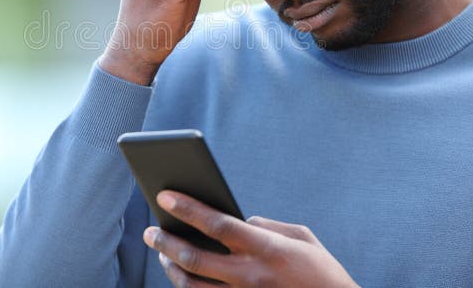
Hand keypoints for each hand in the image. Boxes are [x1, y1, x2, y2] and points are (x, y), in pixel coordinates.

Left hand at [143, 191, 358, 287]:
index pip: (217, 224)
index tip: (164, 195)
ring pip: (193, 287)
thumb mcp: (301, 237)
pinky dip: (188, 287)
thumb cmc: (322, 271)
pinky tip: (181, 275)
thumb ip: (266, 225)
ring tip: (162, 251)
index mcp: (266, 248)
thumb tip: (237, 221)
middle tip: (150, 230)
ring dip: (171, 267)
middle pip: (195, 259)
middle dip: (166, 241)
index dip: (188, 208)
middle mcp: (251, 276)